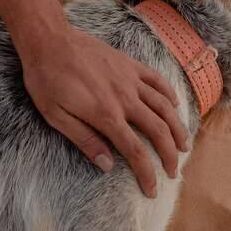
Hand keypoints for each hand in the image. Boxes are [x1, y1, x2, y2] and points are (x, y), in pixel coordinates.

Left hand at [20, 26, 188, 197]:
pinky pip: (157, 80)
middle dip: (169, 155)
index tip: (151, 189)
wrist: (49, 41)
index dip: (147, 173)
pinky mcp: (129, 64)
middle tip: (172, 171)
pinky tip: (175, 106)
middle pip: (158, 131)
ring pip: (164, 107)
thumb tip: (107, 165)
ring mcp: (130, 79)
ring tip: (184, 145)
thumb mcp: (56, 116)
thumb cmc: (47, 80)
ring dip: (177, 128)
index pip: (135, 151)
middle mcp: (124, 98)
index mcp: (105, 115)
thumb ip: (84, 140)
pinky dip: (169, 94)